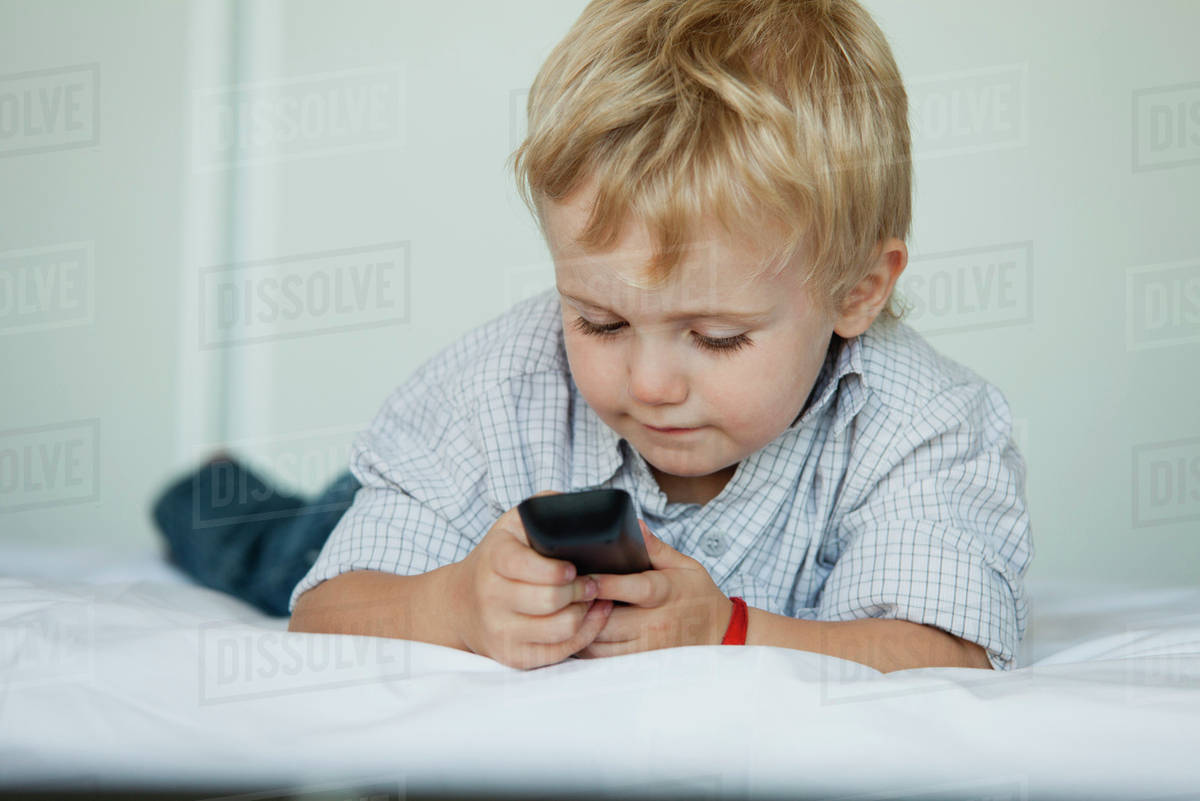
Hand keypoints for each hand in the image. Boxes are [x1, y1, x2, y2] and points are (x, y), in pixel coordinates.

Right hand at [449, 491, 614, 669]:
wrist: (462, 602)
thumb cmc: (499, 558)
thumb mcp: (513, 524)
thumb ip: (544, 506)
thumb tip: (576, 504)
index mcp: (494, 557)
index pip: (525, 565)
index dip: (556, 570)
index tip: (572, 567)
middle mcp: (490, 595)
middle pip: (551, 599)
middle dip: (582, 589)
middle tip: (592, 581)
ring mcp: (499, 629)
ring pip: (561, 628)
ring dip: (586, 612)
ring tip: (591, 598)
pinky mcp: (512, 655)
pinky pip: (560, 651)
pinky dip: (583, 633)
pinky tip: (589, 616)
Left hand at [574, 520, 732, 658]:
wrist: (720, 634)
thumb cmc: (698, 595)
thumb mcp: (684, 565)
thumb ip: (655, 548)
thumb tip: (635, 526)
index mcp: (665, 593)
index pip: (633, 588)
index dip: (605, 583)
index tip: (583, 576)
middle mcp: (654, 623)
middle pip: (607, 621)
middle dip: (581, 608)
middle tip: (563, 594)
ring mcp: (646, 648)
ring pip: (600, 645)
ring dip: (579, 629)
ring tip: (568, 612)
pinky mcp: (640, 663)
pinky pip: (604, 660)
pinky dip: (588, 647)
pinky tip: (580, 631)